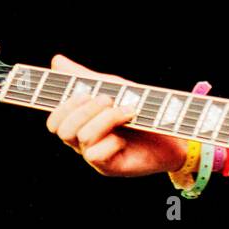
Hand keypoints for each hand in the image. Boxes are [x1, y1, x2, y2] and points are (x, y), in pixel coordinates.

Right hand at [45, 55, 187, 176]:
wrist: (174, 129)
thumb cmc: (141, 107)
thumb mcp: (113, 87)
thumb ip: (84, 78)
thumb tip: (56, 61)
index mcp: (80, 123)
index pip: (54, 120)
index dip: (63, 106)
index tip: (85, 93)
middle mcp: (83, 141)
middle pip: (62, 129)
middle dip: (85, 109)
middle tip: (109, 99)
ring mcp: (94, 155)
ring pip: (82, 136)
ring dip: (106, 118)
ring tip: (128, 111)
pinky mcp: (108, 167)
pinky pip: (95, 154)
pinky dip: (112, 140)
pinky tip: (127, 137)